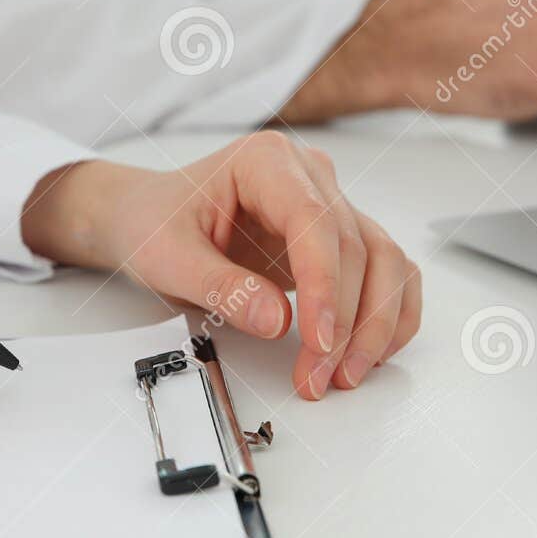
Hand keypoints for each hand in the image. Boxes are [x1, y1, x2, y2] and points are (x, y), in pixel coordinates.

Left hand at [20, 131, 420, 399]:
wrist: (148, 219)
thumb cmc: (154, 222)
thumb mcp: (167, 256)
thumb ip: (219, 287)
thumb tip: (276, 320)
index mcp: (266, 161)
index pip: (315, 220)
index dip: (325, 284)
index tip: (319, 340)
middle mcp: (310, 177)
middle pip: (356, 247)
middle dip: (345, 321)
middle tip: (319, 376)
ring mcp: (330, 207)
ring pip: (384, 262)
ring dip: (375, 324)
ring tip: (342, 375)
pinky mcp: (339, 241)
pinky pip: (388, 273)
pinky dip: (389, 315)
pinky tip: (369, 353)